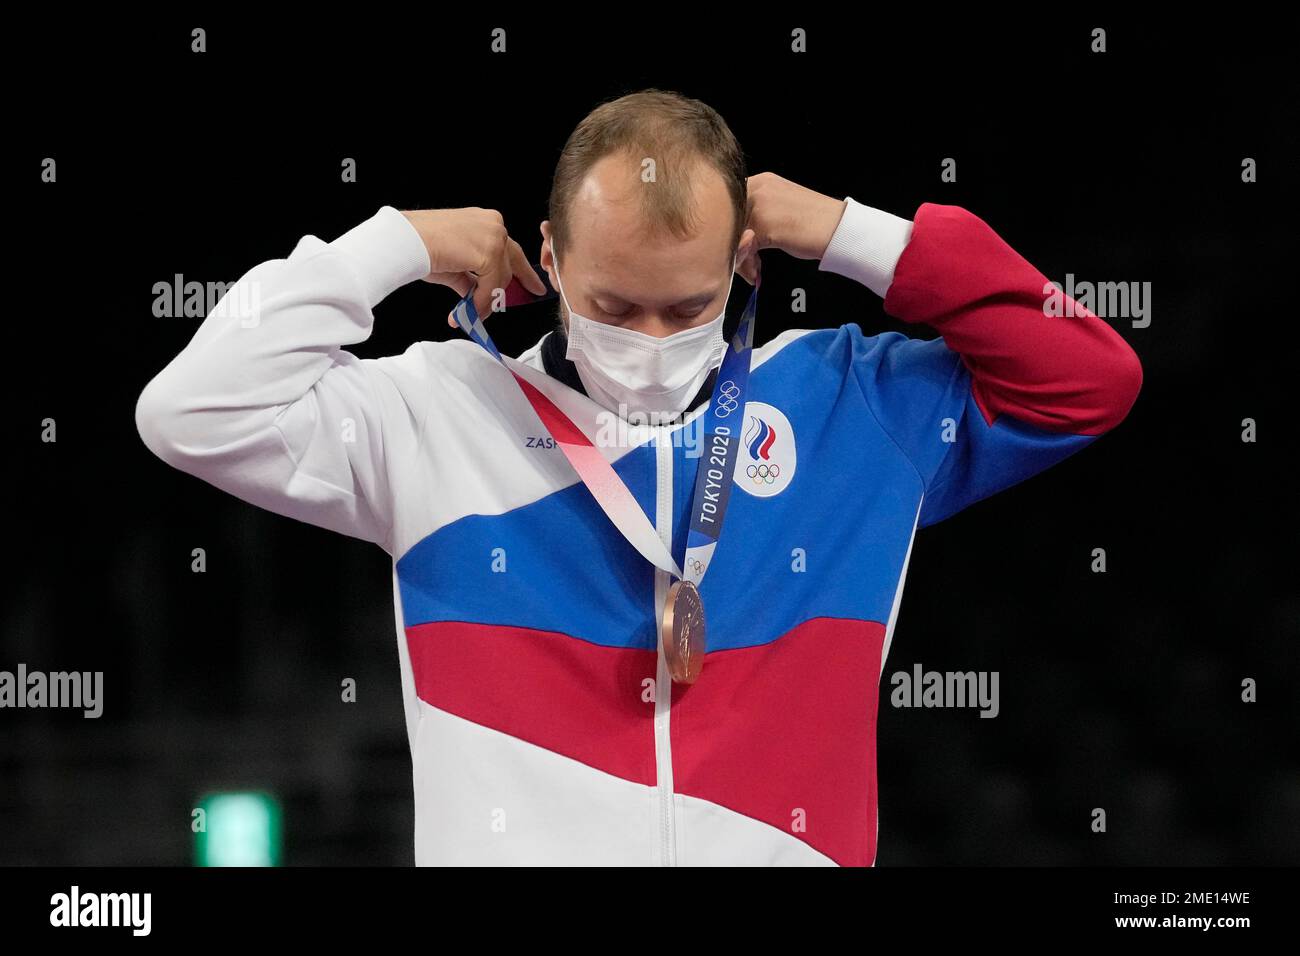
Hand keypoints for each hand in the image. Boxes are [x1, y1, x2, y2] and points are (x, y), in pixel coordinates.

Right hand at [398, 207, 546, 325]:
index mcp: (486, 222)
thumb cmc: (421, 246)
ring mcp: (494, 237)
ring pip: (500, 278)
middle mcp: (494, 225)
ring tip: (471, 314)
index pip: (511, 250)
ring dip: (486, 300)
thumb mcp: (454, 264)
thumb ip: (471, 278)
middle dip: (501, 292)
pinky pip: (491, 286)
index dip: (524, 272)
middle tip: (494, 310)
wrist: (405, 241)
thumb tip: (477, 298)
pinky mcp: (489, 253)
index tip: (535, 287)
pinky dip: (480, 301)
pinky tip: (468, 308)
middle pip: (509, 266)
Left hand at [737, 172, 848, 284]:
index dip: (731, 232)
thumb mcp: (778, 212)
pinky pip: (742, 247)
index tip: (740, 249)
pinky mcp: (763, 223)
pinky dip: (747, 264)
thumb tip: (733, 241)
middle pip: (727, 222)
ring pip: (732, 236)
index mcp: (761, 181)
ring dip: (740, 258)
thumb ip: (754, 219)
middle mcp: (758, 187)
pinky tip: (757, 272)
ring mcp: (759, 203)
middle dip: (734, 247)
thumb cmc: (813, 224)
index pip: (729, 208)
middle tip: (746, 265)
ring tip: (753, 270)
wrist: (837, 229)